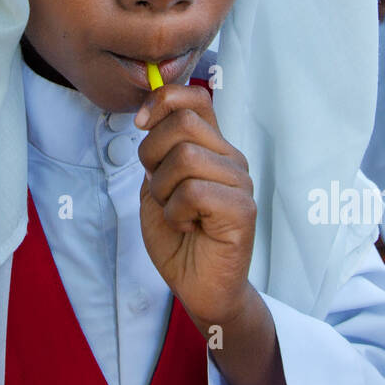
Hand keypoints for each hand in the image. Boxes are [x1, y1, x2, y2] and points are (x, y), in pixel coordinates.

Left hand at [135, 82, 255, 328]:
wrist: (198, 286)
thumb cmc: (178, 238)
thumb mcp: (156, 186)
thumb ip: (157, 152)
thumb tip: (151, 117)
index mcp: (211, 146)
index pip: (195, 97)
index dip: (163, 100)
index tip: (141, 123)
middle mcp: (230, 158)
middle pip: (183, 121)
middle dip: (153, 153)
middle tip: (159, 189)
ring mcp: (240, 182)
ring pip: (185, 156)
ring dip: (163, 190)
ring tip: (175, 213)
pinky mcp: (242, 210)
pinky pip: (193, 192)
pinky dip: (176, 212)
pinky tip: (186, 227)